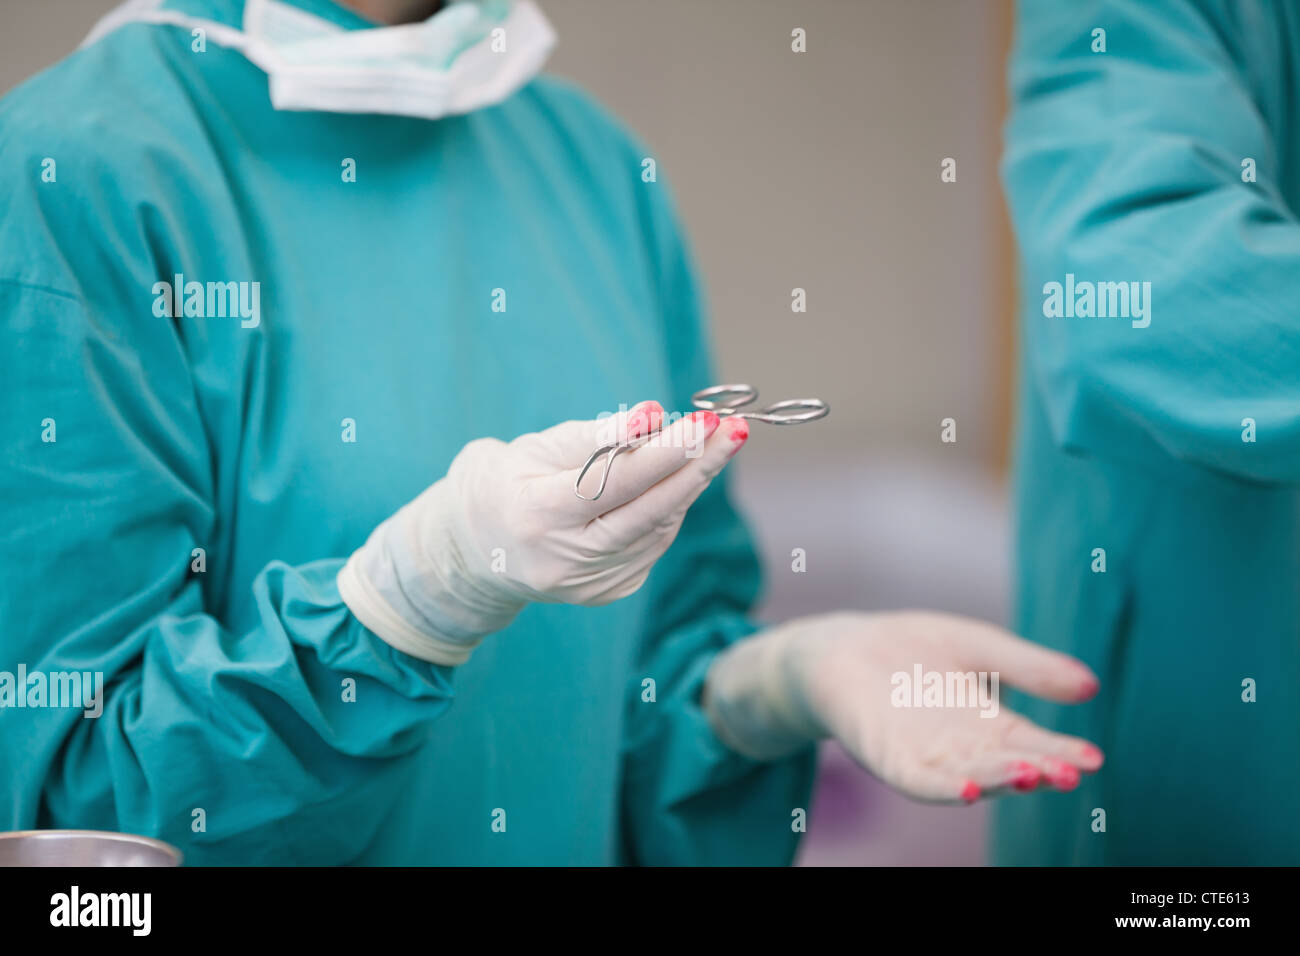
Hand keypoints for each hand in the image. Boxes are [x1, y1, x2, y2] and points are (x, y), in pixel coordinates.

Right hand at [339, 401, 749, 664]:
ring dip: (688, 484)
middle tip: (735, 430)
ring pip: (659, 529)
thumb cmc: (504, 483)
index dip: (665, 451)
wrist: (475, 552)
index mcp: (536, 515)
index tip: (705, 419)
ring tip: (704, 445)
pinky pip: (653, 545)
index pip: (616, 481)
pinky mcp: (606, 594)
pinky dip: (667, 510)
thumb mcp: (537, 447)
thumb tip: (655, 415)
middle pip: (649, 511)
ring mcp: (588, 585)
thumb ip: (596, 435)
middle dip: (698, 466)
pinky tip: (669, 484)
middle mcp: (564, 560)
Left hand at [705, 610, 1102, 802]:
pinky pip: (920, 781)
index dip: (1063, 753)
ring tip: (1033, 776)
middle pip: (1008, 763)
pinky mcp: (888, 756)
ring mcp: (926, 755)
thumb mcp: (980, 648)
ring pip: (971, 775)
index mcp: (989, 726)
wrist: (840, 647)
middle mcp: (963, 748)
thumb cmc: (911, 649)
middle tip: (1073, 775)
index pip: (1034, 744)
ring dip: (1001, 780)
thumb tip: (1091, 686)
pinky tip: (972, 790)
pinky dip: (946, 788)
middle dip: (1040, 770)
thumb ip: (1029, 667)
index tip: (1095, 759)